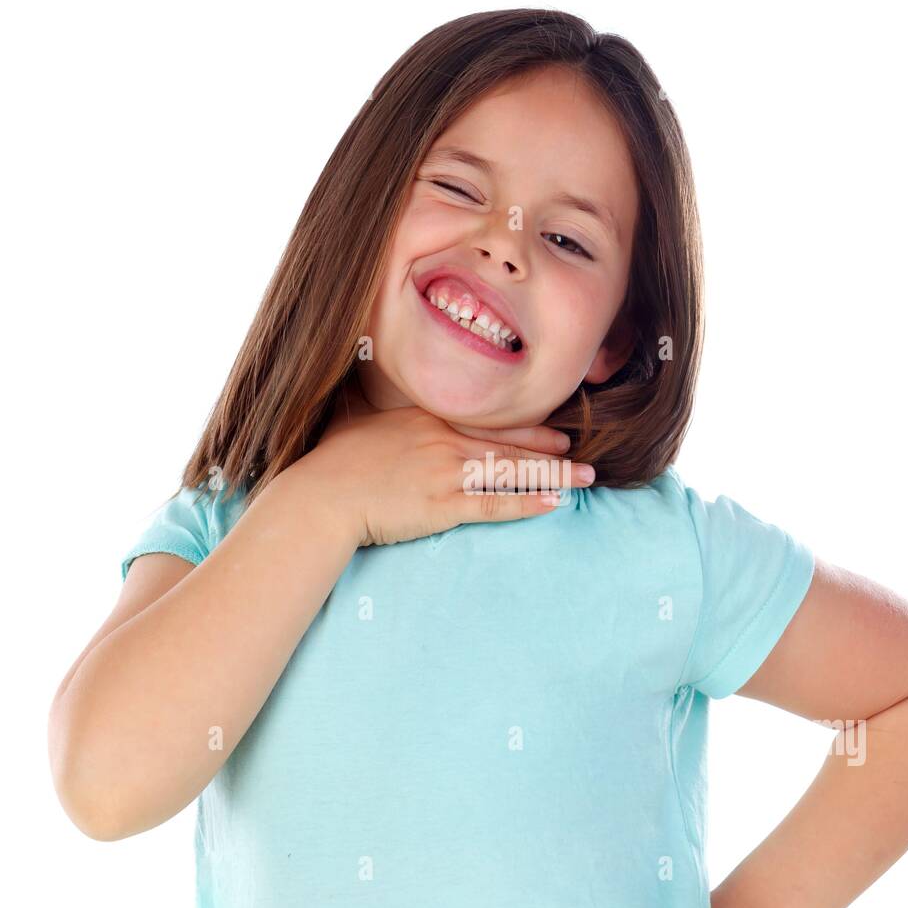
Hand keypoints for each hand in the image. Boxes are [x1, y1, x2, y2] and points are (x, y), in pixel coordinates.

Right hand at [297, 378, 594, 547]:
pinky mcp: (444, 504)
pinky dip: (527, 502)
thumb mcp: (357, 423)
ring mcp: (446, 471)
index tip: (552, 431)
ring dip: (553, 475)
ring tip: (585, 478)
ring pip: (512, 471)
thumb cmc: (332, 462)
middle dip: (550, 449)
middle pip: (509, 443)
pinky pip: (495, 503)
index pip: (487, 422)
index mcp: (427, 418)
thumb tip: (373, 403)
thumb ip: (378, 414)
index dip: (524, 428)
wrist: (322, 496)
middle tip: (581, 453)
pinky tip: (554, 503)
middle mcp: (444, 439)